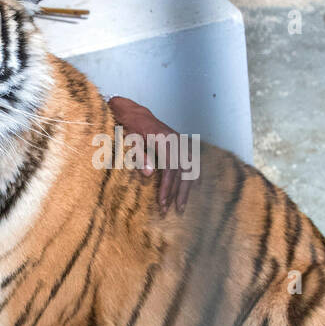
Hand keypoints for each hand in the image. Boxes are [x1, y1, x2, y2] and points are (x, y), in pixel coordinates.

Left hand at [107, 96, 193, 213]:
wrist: (135, 114)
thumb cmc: (130, 129)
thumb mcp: (130, 142)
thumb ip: (140, 157)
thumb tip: (149, 175)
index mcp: (163, 140)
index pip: (170, 168)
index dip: (168, 187)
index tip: (163, 203)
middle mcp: (176, 141)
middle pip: (184, 170)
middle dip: (180, 192)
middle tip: (175, 210)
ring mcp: (181, 142)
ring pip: (191, 168)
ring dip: (187, 188)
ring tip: (182, 206)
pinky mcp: (182, 144)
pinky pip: (193, 163)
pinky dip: (194, 176)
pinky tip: (194, 189)